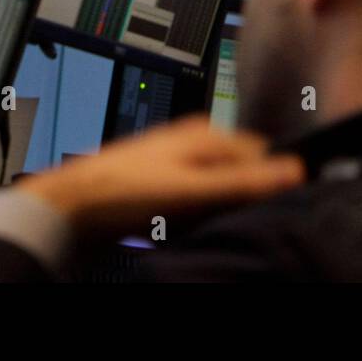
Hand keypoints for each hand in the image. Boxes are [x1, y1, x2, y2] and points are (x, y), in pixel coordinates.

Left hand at [16, 115, 304, 240]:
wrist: (68, 208)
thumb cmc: (121, 192)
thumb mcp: (192, 190)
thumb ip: (243, 181)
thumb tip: (293, 170)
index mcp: (205, 132)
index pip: (262, 153)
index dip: (270, 182)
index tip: (274, 207)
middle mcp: (193, 141)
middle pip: (240, 170)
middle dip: (241, 196)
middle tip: (231, 220)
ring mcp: (176, 160)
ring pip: (218, 187)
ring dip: (217, 209)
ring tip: (201, 224)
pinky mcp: (161, 183)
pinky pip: (196, 200)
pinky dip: (196, 215)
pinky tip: (183, 228)